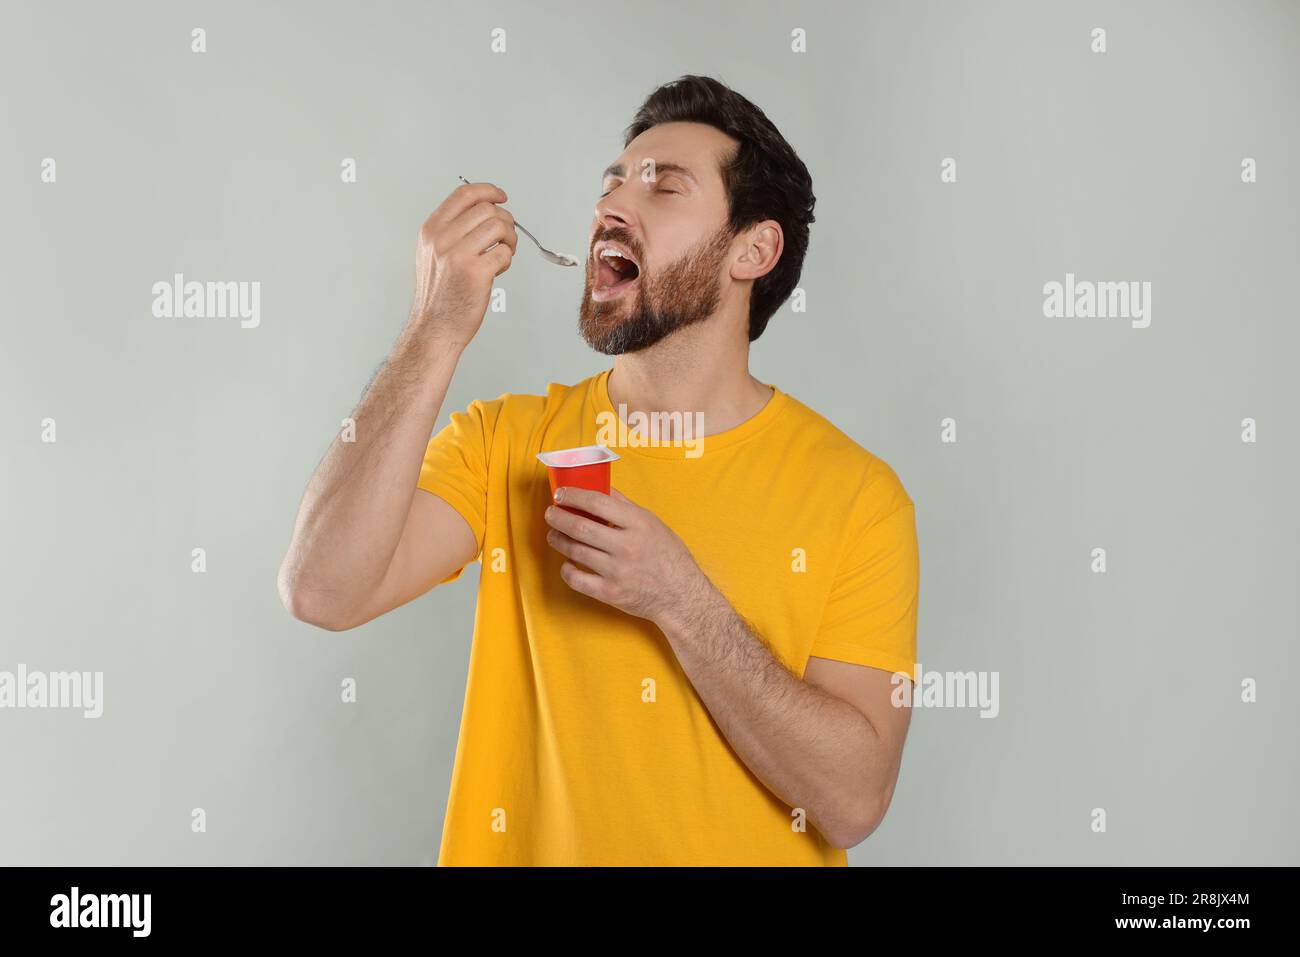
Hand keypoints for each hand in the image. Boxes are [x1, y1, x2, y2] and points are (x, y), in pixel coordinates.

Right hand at [409, 181, 516, 345]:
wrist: (434, 327)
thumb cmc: (439, 295)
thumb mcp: (432, 254)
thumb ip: (451, 230)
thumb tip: (483, 210)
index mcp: (432, 230)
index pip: (465, 194)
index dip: (488, 191)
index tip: (501, 197)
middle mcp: (442, 239)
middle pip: (487, 209)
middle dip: (505, 221)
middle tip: (505, 238)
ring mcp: (458, 255)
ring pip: (500, 226)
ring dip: (510, 239)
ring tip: (503, 253)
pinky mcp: (476, 273)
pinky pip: (504, 252)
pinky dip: (507, 259)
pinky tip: (498, 269)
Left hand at [543, 486, 709, 626]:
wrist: (680, 595)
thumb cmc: (669, 556)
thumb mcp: (654, 523)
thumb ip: (626, 506)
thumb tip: (600, 488)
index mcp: (639, 524)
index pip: (598, 503)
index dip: (574, 495)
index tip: (560, 494)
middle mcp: (627, 546)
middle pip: (580, 527)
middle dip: (558, 517)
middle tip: (550, 513)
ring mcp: (617, 571)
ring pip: (574, 551)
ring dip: (558, 540)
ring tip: (554, 535)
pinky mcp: (610, 593)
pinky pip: (577, 580)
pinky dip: (566, 569)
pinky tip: (567, 563)